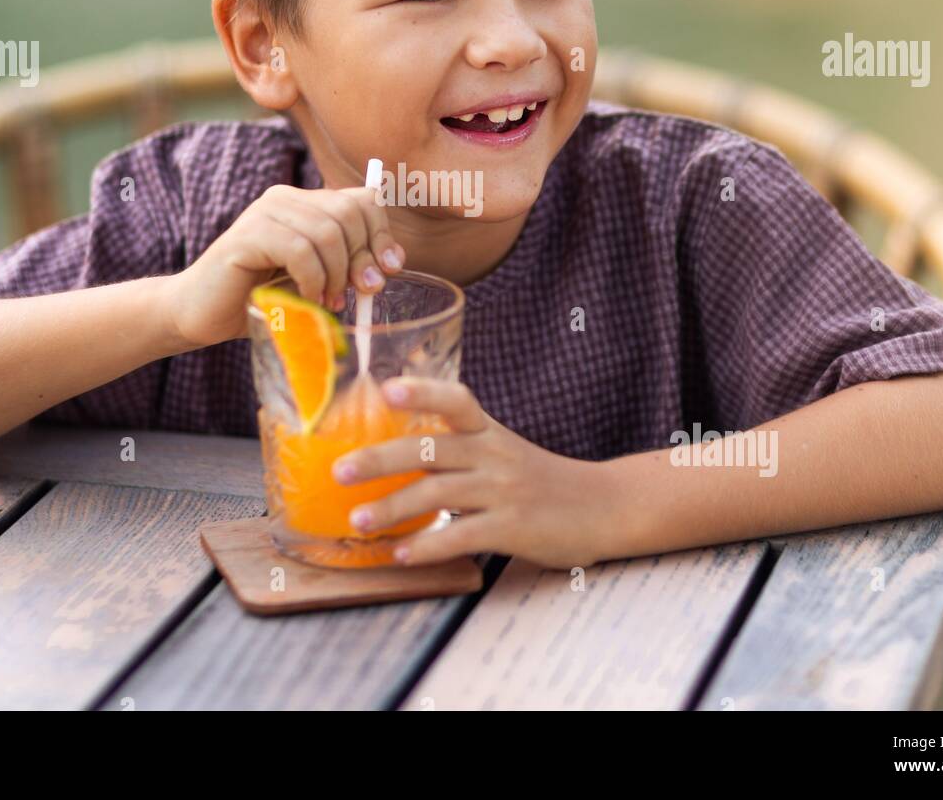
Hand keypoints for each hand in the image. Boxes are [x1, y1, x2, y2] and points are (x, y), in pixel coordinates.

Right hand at [167, 184, 404, 348]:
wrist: (202, 314)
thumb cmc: (262, 301)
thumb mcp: (315, 281)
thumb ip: (347, 267)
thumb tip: (390, 264)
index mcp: (305, 203)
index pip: (363, 200)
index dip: (382, 234)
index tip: (389, 270)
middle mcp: (286, 198)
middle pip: (349, 212)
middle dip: (362, 257)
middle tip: (356, 294)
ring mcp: (265, 213)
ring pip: (327, 231)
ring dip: (336, 274)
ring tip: (327, 302)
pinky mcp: (247, 235)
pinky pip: (299, 249)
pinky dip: (312, 280)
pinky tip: (307, 299)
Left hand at [332, 377, 615, 570]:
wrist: (602, 506)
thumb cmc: (539, 479)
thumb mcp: (501, 449)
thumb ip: (457, 447)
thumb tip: (390, 452)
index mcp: (488, 431)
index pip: (455, 400)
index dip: (423, 391)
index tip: (387, 388)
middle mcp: (494, 454)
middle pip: (430, 450)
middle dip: (381, 459)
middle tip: (340, 470)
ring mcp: (504, 491)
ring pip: (438, 495)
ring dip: (393, 509)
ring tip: (358, 520)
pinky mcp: (514, 527)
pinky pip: (462, 536)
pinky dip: (428, 547)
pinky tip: (401, 554)